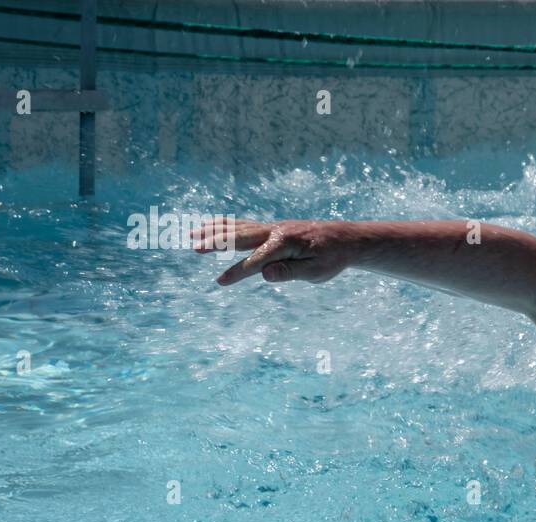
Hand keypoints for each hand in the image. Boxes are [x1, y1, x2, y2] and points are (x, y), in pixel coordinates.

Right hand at [191, 219, 357, 285]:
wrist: (344, 239)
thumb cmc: (332, 258)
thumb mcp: (317, 271)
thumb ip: (290, 272)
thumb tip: (265, 275)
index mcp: (286, 243)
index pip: (257, 261)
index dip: (238, 272)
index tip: (220, 282)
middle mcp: (275, 231)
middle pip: (241, 236)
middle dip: (217, 242)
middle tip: (195, 247)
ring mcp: (272, 227)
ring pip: (238, 227)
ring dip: (214, 231)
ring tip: (192, 236)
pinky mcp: (271, 228)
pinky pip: (244, 225)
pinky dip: (225, 225)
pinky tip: (210, 227)